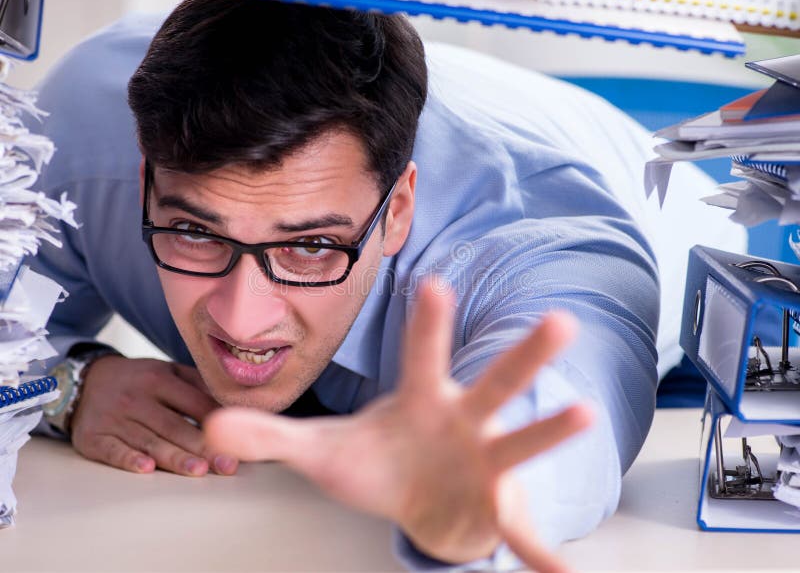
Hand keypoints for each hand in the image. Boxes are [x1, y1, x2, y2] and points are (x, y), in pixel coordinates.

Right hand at [70, 356, 237, 476]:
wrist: (85, 380)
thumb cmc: (139, 380)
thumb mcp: (167, 370)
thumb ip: (197, 384)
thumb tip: (233, 405)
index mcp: (159, 379)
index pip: (194, 403)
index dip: (217, 423)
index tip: (238, 440)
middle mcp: (137, 398)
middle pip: (174, 426)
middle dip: (202, 447)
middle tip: (226, 464)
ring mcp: (114, 419)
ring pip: (149, 441)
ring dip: (174, 457)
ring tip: (198, 470)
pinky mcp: (93, 437)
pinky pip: (113, 450)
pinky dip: (129, 459)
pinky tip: (147, 468)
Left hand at [204, 280, 590, 570]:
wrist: (415, 498)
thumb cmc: (376, 460)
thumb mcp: (320, 450)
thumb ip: (270, 437)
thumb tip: (209, 429)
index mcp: (420, 400)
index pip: (421, 357)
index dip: (426, 324)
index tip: (434, 283)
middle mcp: (462, 422)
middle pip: (494, 385)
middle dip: (524, 356)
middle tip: (560, 322)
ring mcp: (484, 463)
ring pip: (520, 443)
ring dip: (549, 432)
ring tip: (583, 414)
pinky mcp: (494, 507)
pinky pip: (519, 532)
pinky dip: (539, 552)